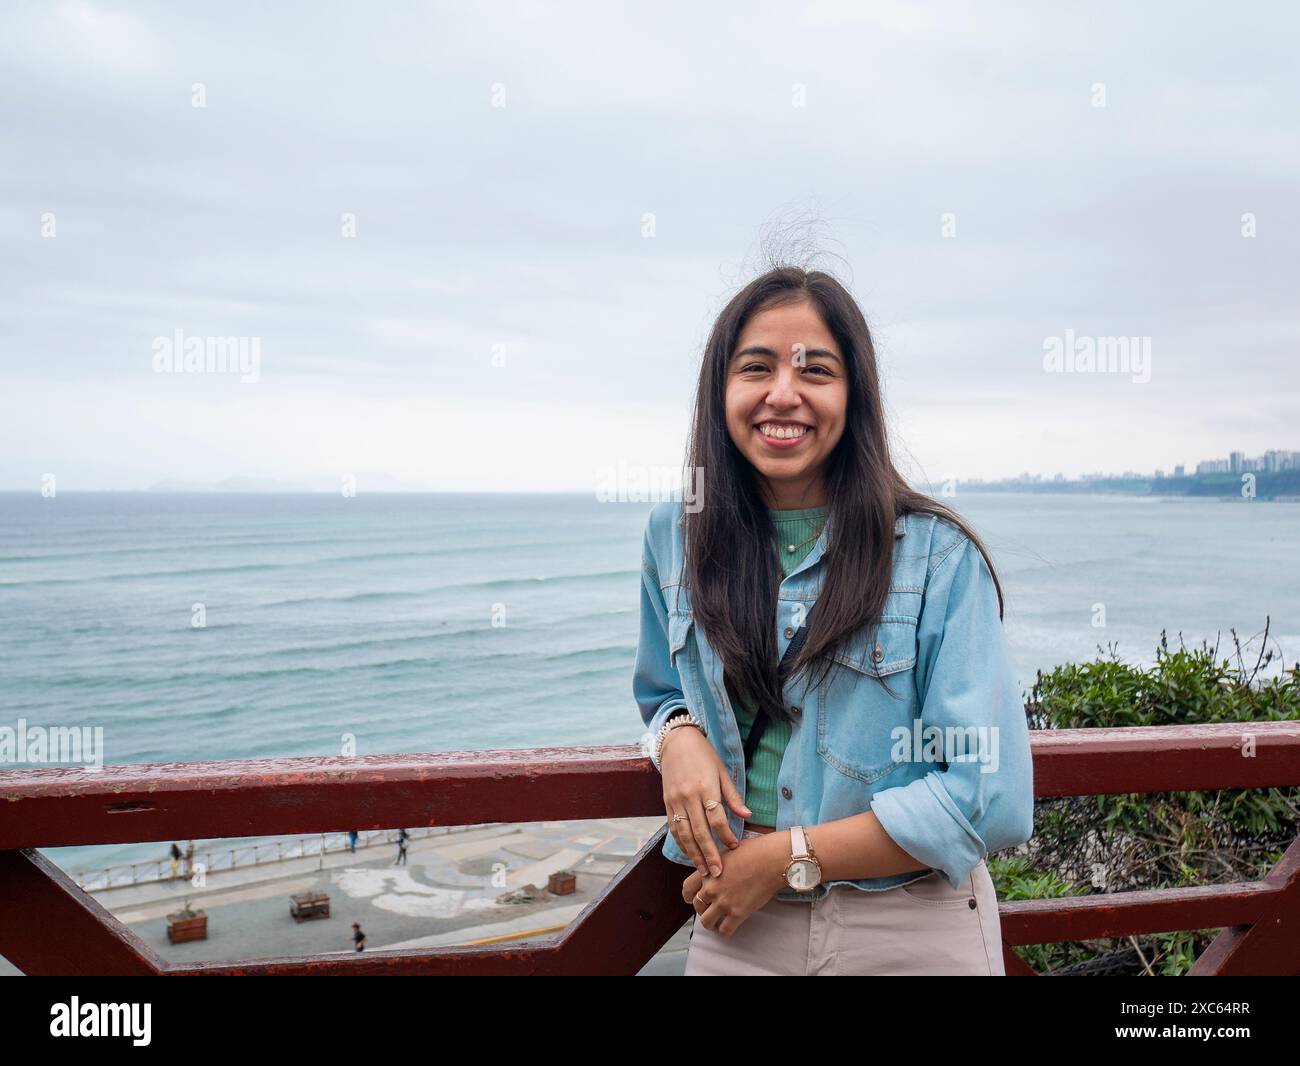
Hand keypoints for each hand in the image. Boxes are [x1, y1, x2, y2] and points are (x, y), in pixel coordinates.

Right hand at [660, 721, 750, 876]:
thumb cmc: (704, 755)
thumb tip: (748, 816)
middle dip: (709, 854)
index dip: (726, 835)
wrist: (676, 742)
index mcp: (705, 787)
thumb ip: (733, 796)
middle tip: (717, 873)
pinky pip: (673, 828)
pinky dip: (681, 843)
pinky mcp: (666, 803)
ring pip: (684, 834)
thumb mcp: (722, 771)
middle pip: (699, 831)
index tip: (735, 847)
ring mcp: (675, 801)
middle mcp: (688, 796)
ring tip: (703, 870)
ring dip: (694, 854)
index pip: (717, 818)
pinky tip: (689, 854)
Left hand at [681, 831, 787, 937]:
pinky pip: (724, 931)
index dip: (689, 896)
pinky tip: (728, 928)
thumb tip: (714, 871)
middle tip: (711, 909)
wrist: (772, 859)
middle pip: (697, 905)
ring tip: (717, 922)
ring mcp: (723, 902)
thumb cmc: (754, 851)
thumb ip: (716, 865)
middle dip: (703, 909)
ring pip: (706, 922)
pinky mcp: (737, 913)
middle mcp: (711, 888)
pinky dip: (724, 932)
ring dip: (711, 923)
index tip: (692, 899)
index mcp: (707, 871)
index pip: (687, 888)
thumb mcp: (727, 852)